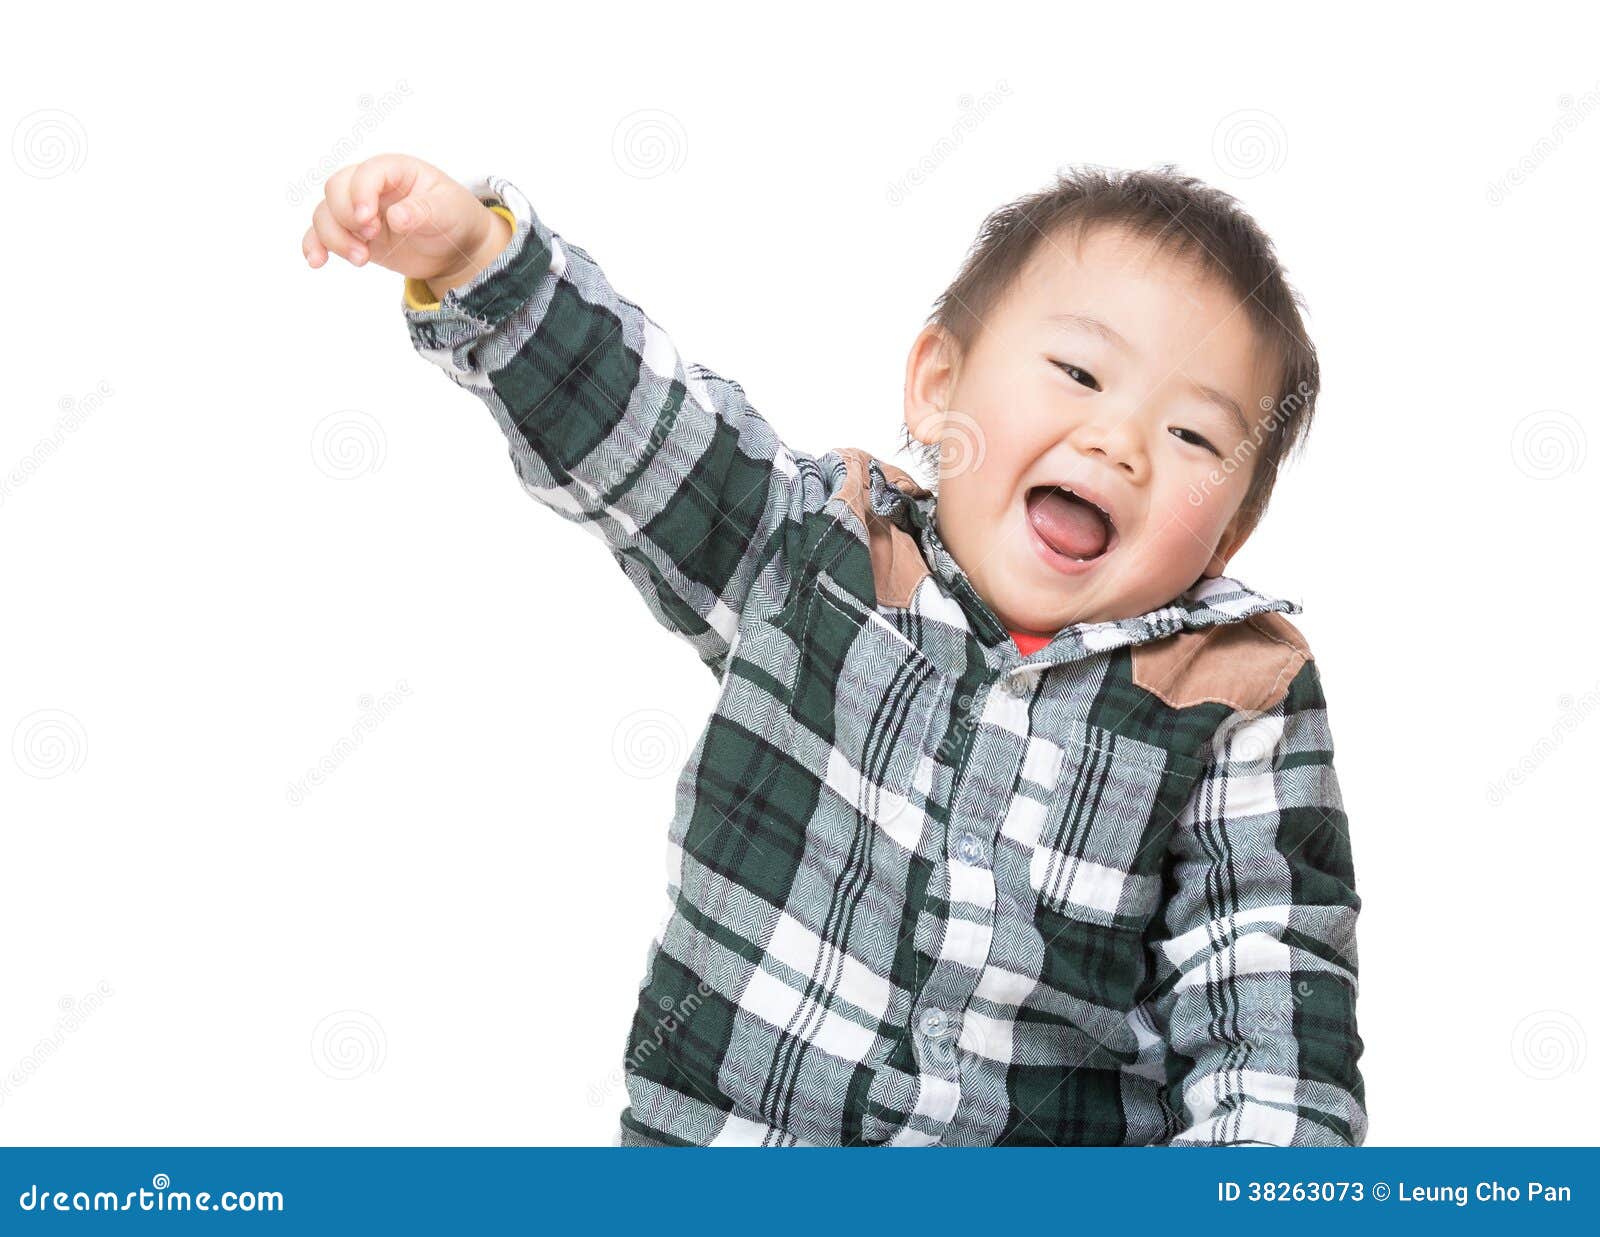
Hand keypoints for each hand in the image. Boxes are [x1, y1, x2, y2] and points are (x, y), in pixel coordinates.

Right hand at [301, 152, 511, 295]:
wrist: (454, 247)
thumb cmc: (453, 217)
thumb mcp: (448, 211)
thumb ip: (423, 211)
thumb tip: (396, 218)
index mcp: (395, 170)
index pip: (366, 173)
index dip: (360, 194)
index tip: (368, 221)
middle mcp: (370, 186)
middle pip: (336, 190)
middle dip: (346, 216)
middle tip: (372, 238)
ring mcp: (358, 210)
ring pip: (325, 214)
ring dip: (334, 237)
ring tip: (361, 259)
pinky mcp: (352, 234)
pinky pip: (321, 235)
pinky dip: (315, 246)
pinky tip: (317, 261)